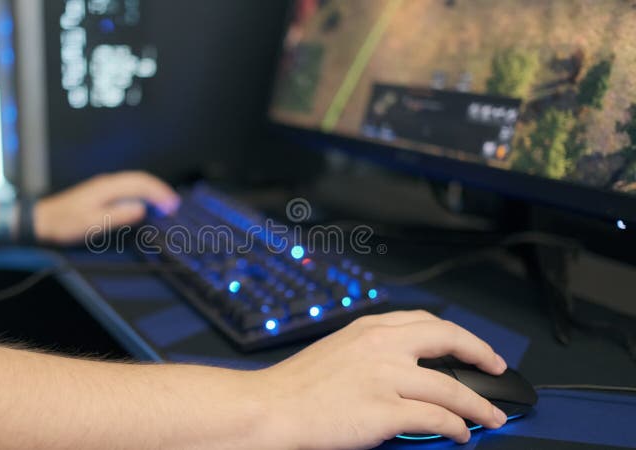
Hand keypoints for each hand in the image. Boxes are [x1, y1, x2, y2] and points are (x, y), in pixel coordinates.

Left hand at [34, 171, 178, 245]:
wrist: (42, 220)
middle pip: (140, 179)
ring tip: (164, 204)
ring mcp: (104, 186)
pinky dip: (141, 193)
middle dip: (159, 190)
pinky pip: (127, 187)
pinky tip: (144, 204)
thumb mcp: (92, 223)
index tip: (172, 206)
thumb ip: (118, 215)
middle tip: (174, 205)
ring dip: (151, 191)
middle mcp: (107, 183)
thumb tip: (141, 209)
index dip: (159, 194)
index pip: (140, 184)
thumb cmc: (65, 223)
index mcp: (107, 188)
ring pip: (134, 182)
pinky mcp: (101, 192)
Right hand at [253, 310, 508, 448]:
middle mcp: (381, 346)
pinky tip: (461, 434)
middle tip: (496, 370)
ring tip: (491, 416)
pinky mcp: (385, 411)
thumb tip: (403, 369)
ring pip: (451, 387)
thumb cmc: (296, 386)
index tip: (472, 347)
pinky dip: (457, 427)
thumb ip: (370, 352)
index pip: (427, 322)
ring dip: (479, 405)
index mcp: (368, 328)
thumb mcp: (337, 352)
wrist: (270, 408)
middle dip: (481, 356)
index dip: (459, 335)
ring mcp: (385, 377)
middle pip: (448, 341)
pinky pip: (437, 418)